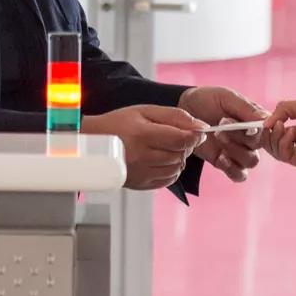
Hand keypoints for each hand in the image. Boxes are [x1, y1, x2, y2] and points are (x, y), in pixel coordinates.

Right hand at [81, 105, 204, 190]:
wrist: (93, 143)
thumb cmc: (119, 123)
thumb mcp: (146, 110)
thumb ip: (176, 116)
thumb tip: (201, 127)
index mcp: (143, 135)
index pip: (182, 140)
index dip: (195, 135)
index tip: (198, 131)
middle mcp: (142, 157)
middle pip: (181, 155)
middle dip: (185, 145)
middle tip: (175, 136)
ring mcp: (141, 173)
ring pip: (177, 168)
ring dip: (178, 157)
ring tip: (164, 146)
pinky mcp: (141, 184)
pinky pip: (168, 180)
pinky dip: (170, 169)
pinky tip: (160, 159)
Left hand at [179, 85, 267, 181]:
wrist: (185, 110)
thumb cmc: (208, 99)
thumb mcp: (226, 98)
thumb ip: (246, 108)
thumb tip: (266, 119)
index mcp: (255, 120)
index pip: (268, 129)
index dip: (261, 130)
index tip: (247, 125)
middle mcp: (251, 137)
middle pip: (259, 146)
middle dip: (241, 136)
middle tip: (222, 122)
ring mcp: (238, 151)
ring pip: (251, 161)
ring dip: (236, 150)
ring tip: (218, 136)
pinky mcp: (225, 163)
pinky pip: (239, 175)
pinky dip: (232, 169)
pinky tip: (221, 158)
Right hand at [262, 98, 295, 170]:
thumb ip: (284, 109)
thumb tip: (265, 122)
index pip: (277, 131)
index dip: (269, 125)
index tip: (263, 118)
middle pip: (274, 142)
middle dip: (268, 133)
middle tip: (270, 123)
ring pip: (277, 150)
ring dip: (274, 137)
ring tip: (281, 126)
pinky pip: (287, 156)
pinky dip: (284, 144)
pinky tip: (291, 132)